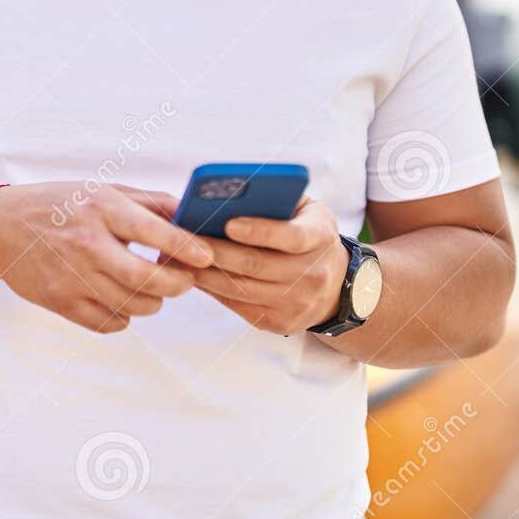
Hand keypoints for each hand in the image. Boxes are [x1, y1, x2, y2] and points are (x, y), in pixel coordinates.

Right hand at [0, 183, 214, 333]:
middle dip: (177, 285)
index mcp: (100, 208)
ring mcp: (72, 276)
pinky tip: (121, 300)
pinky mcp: (61, 302)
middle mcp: (86, 243)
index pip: (152, 230)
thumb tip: (191, 214)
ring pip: (133, 306)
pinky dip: (125, 318)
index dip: (185, 246)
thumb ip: (148, 203)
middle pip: (147, 279)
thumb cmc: (59, 204)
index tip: (207, 257)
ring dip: (154, 302)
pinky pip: (110, 323)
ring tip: (152, 288)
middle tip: (185, 280)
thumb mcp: (101, 189)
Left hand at [177, 195, 348, 334]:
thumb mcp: (306, 210)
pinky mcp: (280, 323)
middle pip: (256, 265)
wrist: (340, 286)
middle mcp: (313, 274)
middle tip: (183, 239)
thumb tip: (227, 194)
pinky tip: (192, 275)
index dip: (259, 231)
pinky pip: (238, 306)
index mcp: (320, 238)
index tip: (228, 223)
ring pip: (242, 289)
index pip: (291, 236)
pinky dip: (212, 290)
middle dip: (216, 252)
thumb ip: (276, 199)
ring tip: (178, 257)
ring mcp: (297, 303)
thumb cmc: (309, 233)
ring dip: (205, 273)